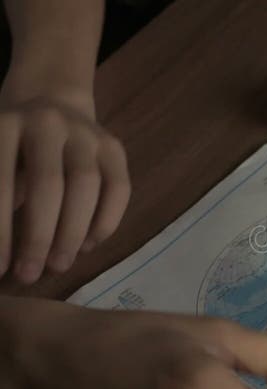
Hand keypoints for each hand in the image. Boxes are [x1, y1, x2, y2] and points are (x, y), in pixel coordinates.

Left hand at [0, 90, 130, 283]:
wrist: (51, 100)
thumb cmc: (14, 146)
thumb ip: (3, 197)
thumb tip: (3, 255)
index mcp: (6, 126)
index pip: (4, 184)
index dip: (3, 230)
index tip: (2, 268)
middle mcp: (49, 124)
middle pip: (49, 185)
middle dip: (40, 236)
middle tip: (32, 274)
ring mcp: (87, 133)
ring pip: (87, 187)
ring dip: (73, 233)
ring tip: (60, 265)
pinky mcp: (115, 147)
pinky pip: (119, 189)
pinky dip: (105, 222)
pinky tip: (87, 246)